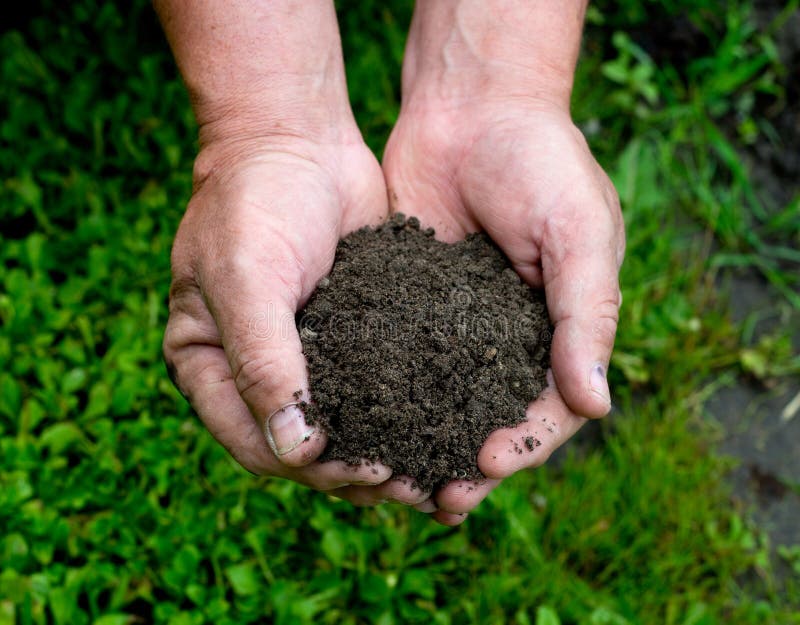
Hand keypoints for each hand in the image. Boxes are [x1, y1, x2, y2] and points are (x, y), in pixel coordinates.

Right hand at [163, 131, 429, 507]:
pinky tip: (441, 427)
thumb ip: (264, 362)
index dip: (309, 466)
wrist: (296, 138)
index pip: (255, 440)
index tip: (366, 471)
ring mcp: (305, 353)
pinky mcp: (349, 333)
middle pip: (304, 446)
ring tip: (433, 474)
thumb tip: (295, 450)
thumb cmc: (255, 200)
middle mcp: (256, 369)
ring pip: (344, 424)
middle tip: (412, 486)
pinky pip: (373, 384)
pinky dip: (401, 410)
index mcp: (209, 364)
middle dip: (354, 472)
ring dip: (384, 451)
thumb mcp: (246, 278)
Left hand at [383, 98, 624, 524]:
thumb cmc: (542, 161)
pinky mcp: (410, 304)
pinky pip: (400, 358)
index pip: (551, 405)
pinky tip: (366, 423)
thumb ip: (586, 315)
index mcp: (560, 328)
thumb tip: (595, 404)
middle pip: (493, 416)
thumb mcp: (579, 233)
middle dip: (471, 461)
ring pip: (444, 400)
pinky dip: (388, 394)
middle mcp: (508, 335)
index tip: (491, 462)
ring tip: (401, 484)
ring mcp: (457, 324)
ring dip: (426, 443)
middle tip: (442, 499)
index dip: (526, 440)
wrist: (474, 106)